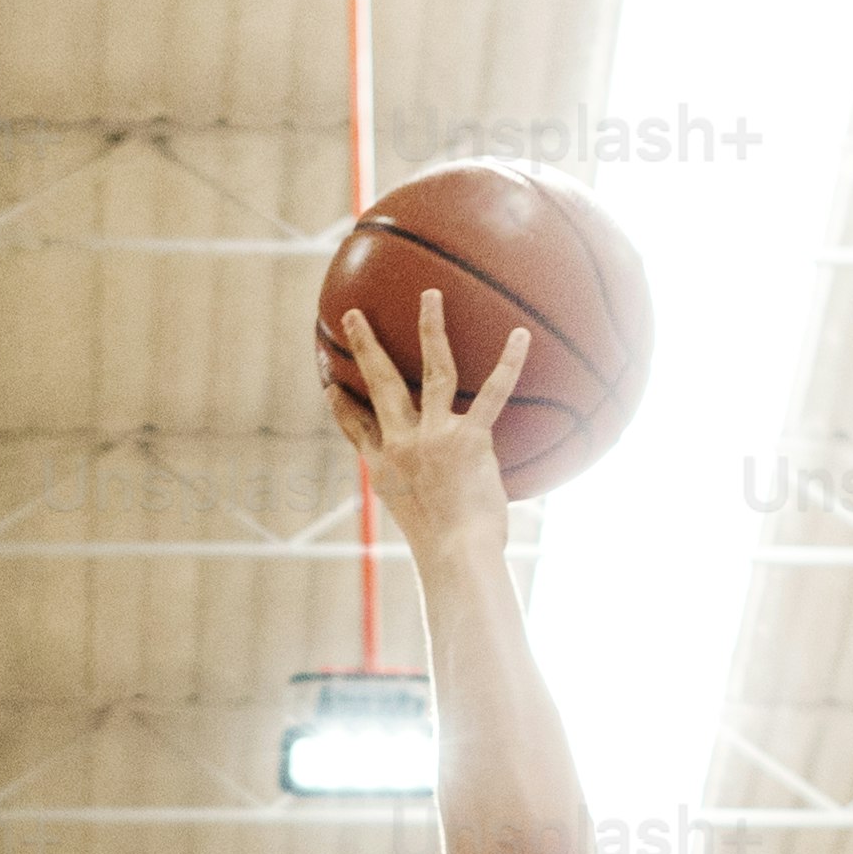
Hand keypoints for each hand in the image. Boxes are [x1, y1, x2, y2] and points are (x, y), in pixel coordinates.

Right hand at [329, 284, 533, 570]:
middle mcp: (403, 444)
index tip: (331, 387)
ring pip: (433, 371)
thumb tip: (454, 510)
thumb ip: (430, 503)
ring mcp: (434, 437)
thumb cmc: (446, 552)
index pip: (356, 429)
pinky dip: (508, 364)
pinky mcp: (468, 439)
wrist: (455, 557)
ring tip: (431, 295)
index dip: (341, 406)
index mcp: (386, 466)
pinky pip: (492, 393)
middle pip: (379, 385)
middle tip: (354, 315)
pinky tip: (521, 335)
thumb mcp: (423, 528)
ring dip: (430, 329)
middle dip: (365, 347)